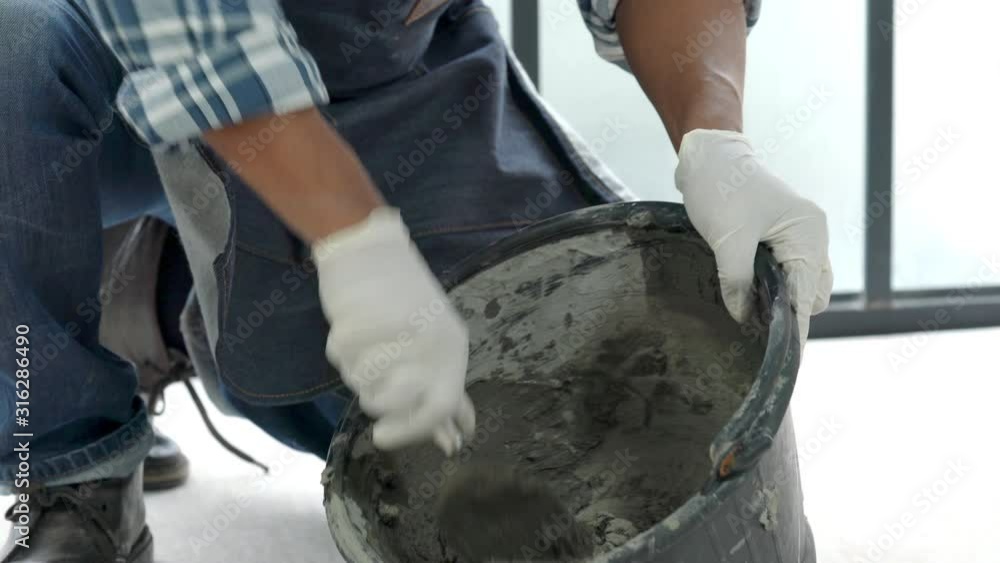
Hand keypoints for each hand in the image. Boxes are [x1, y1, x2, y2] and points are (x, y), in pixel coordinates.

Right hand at [313, 207, 474, 454]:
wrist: (368, 250)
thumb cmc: (406, 300)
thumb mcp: (440, 343)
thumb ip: (447, 390)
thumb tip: (456, 439)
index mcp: (452, 347)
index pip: (440, 408)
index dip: (414, 431)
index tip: (384, 438)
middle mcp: (427, 342)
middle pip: (392, 405)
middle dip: (377, 407)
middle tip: (372, 392)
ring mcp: (393, 333)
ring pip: (363, 386)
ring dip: (359, 373)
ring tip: (369, 345)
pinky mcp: (358, 323)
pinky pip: (341, 360)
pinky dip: (343, 350)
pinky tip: (354, 328)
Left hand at [675, 129, 833, 349]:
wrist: (708, 155)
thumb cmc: (721, 189)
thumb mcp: (727, 239)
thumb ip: (737, 282)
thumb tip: (743, 318)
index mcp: (809, 234)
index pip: (809, 294)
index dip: (795, 326)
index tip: (786, 357)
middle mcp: (811, 237)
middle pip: (811, 294)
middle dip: (787, 314)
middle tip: (754, 334)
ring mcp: (798, 237)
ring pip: (798, 285)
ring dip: (778, 302)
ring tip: (749, 318)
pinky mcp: (780, 238)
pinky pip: (784, 273)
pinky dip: (771, 288)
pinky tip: (748, 299)